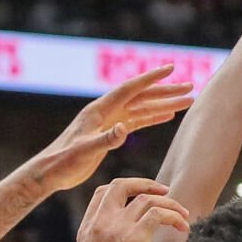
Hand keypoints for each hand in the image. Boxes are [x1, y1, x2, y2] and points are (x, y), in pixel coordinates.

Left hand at [32, 67, 193, 191]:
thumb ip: (106, 140)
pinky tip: (168, 115)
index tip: (171, 68)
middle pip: (141, 97)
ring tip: (187, 101)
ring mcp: (109, 122)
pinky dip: (153, 117)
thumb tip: (124, 128)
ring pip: (141, 108)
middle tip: (190, 87)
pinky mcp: (110, 134)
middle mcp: (106, 112)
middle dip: (166, 91)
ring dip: (163, 104)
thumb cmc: (64, 161)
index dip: (151, 79)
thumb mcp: (85, 151)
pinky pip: (136, 121)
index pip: (130, 89)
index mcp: (99, 110)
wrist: (51, 172)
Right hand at [76, 178, 190, 241]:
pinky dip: (174, 217)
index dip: (125, 188)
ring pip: (146, 199)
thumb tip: (126, 228)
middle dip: (146, 184)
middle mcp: (100, 222)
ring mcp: (116, 228)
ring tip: (182, 215)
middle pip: (121, 185)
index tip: (142, 194)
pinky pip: (158, 215)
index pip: (102, 192)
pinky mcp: (134, 238)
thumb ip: (102, 236)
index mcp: (88, 226)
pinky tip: (183, 228)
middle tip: (165, 191)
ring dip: (169, 203)